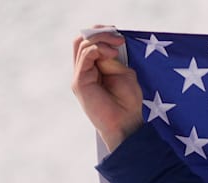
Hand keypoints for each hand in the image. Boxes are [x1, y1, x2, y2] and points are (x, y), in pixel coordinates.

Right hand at [71, 29, 144, 151]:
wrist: (126, 124)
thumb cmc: (127, 103)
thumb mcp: (123, 74)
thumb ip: (112, 59)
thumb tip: (107, 46)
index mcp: (94, 68)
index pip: (89, 43)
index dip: (101, 33)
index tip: (119, 34)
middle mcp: (84, 71)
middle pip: (82, 41)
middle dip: (100, 33)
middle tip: (118, 37)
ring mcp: (80, 76)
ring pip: (81, 45)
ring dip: (100, 40)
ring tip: (117, 45)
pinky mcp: (79, 82)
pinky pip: (84, 56)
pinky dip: (97, 49)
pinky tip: (112, 53)